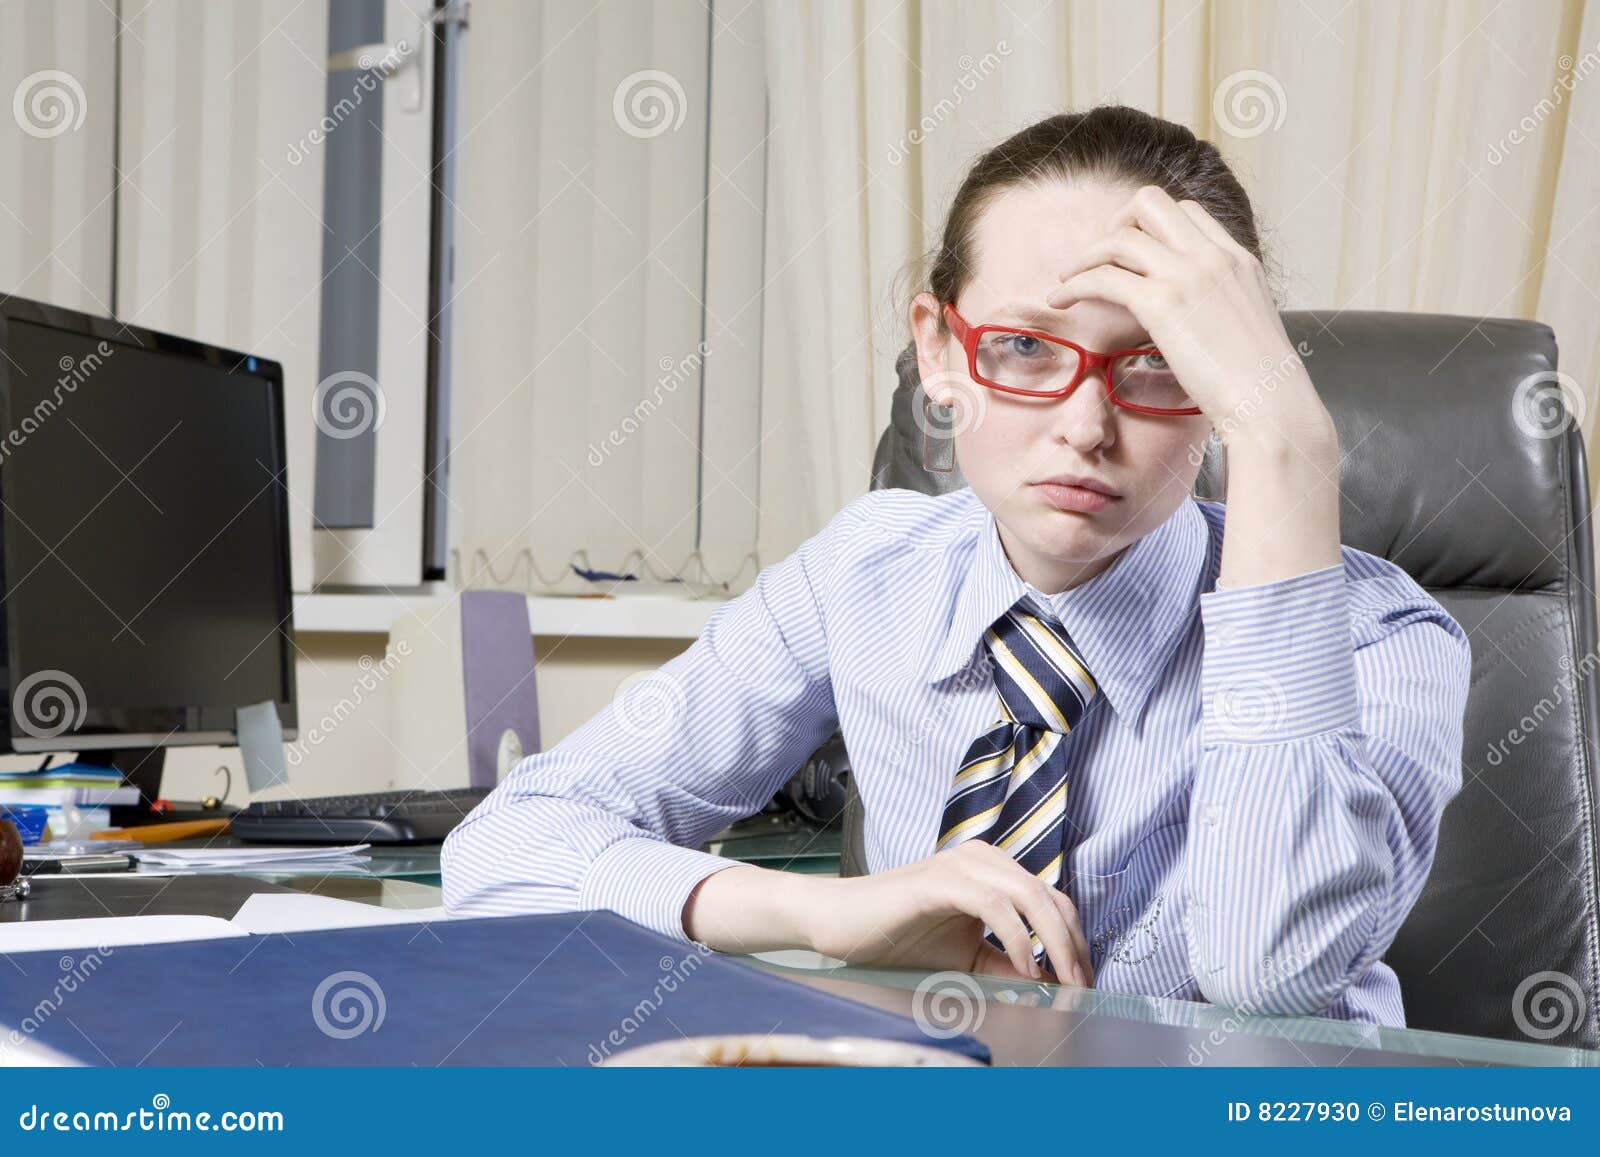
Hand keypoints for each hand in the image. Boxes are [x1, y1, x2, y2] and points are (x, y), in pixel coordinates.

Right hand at [802, 841, 1093, 985]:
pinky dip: (1017, 938)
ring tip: (1061, 982)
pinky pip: (994, 904)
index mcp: (991, 870)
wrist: (839, 924)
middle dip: (1072, 945)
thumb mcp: (964, 958)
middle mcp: (981, 858)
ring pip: (1029, 895)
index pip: (1051, 900)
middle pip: (1049, 896)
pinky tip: (1024, 968)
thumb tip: (1050, 986)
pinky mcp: (939, 880)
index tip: (1083, 982)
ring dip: (1053, 943)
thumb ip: (1005, 965)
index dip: (1073, 941)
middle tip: (1082, 987)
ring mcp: (960, 865)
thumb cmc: (896, 936)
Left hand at [1042, 185, 1341, 585]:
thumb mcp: (1248, 329)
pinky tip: (1061, 299)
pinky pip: (1103, 276)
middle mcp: (1213, 256)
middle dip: (1116, 223)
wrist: (1272, 403)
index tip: (1131, 256)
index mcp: (1237, 259)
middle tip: (1099, 259)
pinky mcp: (1162, 303)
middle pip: (1151, 203)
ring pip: (1120, 236)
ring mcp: (1188, 275)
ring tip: (1067, 280)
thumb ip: (1221, 309)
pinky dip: (1075, 284)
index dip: (1151, 227)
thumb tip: (1197, 323)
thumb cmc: (1261, 384)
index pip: (1187, 211)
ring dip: (1086, 255)